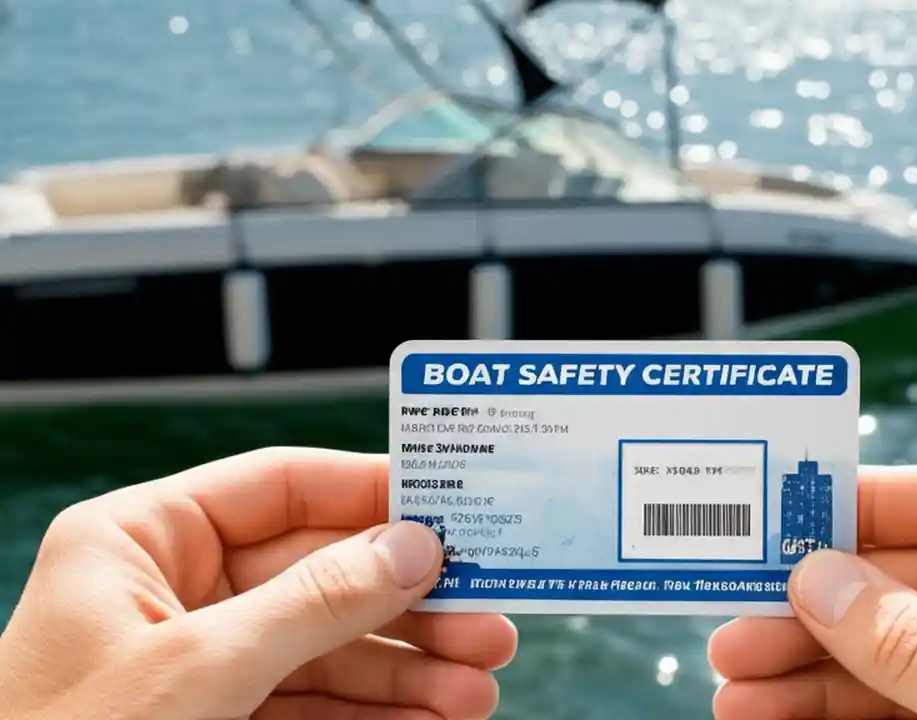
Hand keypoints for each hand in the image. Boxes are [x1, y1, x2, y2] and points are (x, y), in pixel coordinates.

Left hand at [0, 447, 515, 719]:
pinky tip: (429, 719)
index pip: (280, 487)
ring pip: (329, 646)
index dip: (372, 493)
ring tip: (475, 689)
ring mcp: (200, 660)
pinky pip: (314, 704)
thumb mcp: (198, 668)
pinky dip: (376, 713)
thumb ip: (312, 602)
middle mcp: (175, 590)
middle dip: (409, 605)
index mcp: (141, 540)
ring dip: (408, 669)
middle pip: (322, 573)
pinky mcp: (220, 719)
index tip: (455, 508)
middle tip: (487, 622)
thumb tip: (410, 547)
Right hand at [709, 463, 916, 718]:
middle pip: (911, 589)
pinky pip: (904, 716)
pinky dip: (838, 718)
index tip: (780, 519)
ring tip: (734, 694)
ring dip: (812, 676)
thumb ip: (916, 647)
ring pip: (897, 661)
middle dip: (819, 613)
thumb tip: (817, 580)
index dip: (869, 505)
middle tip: (734, 632)